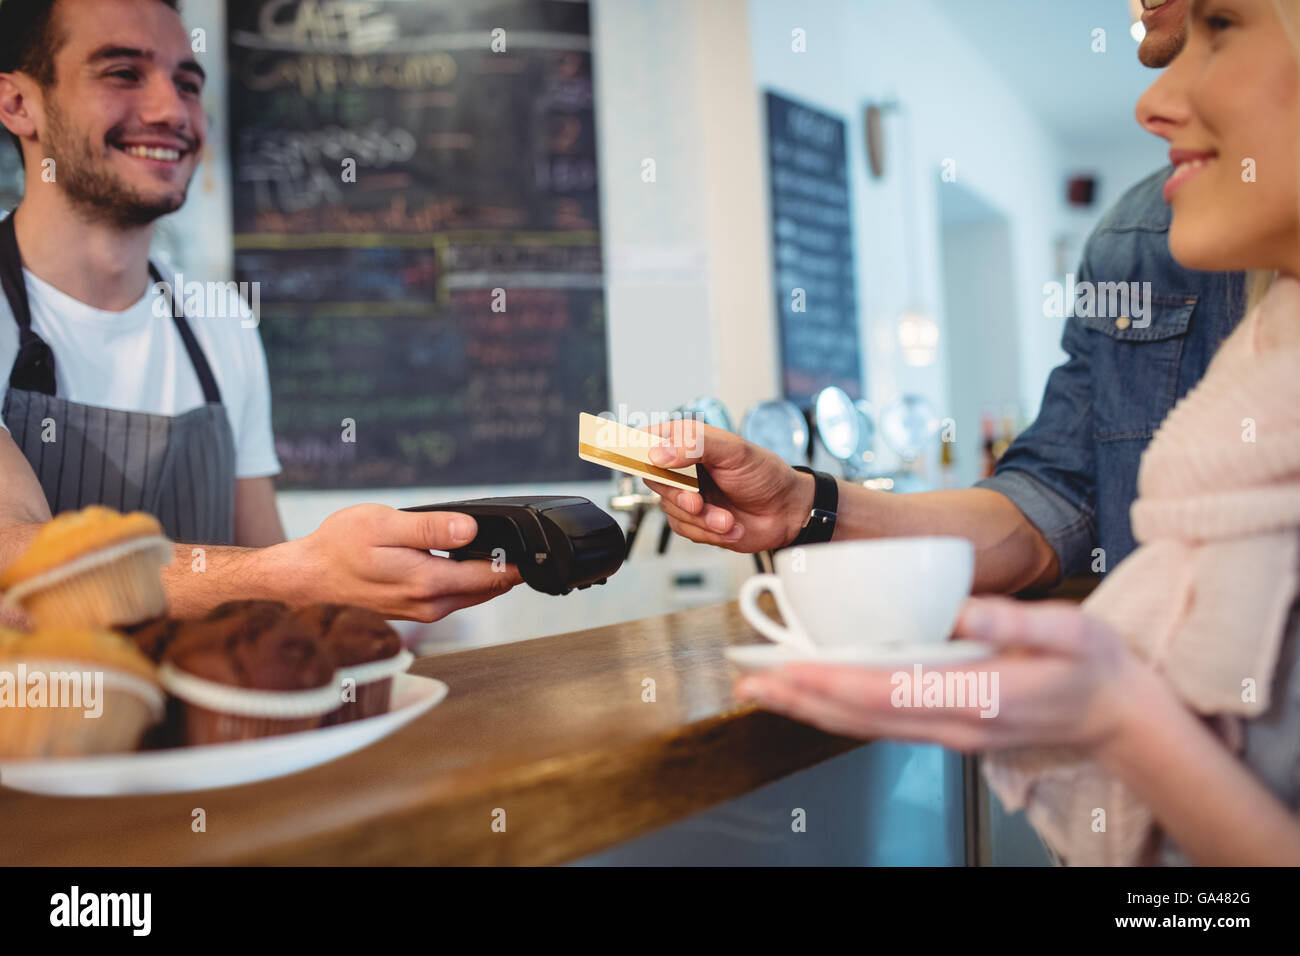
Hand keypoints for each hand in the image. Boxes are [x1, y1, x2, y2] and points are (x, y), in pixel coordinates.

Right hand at [280, 503, 522, 621]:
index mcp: (428, 583)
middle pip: (489, 589)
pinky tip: (465, 561)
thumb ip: (430, 528)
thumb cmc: (338, 548)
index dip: (518, 562)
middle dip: (509, 569)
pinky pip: (454, 598)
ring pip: (473, 595)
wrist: (304, 579)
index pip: (492, 577)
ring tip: (501, 549)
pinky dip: (467, 581)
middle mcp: (430, 605)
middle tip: (526, 544)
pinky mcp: (414, 612)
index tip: (536, 547)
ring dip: (489, 576)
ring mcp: (422, 612)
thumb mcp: (383, 524)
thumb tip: (470, 530)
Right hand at [642, 419, 814, 552]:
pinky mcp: (694, 521)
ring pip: (670, 509)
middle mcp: (682, 467)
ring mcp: (686, 494)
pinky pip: (684, 529)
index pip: (647, 439)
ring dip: (702, 519)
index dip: (633, 448)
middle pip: (653, 479)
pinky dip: (708, 532)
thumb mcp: (734, 450)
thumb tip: (658, 453)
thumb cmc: (764, 474)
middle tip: (699, 501)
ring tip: (728, 518)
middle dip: (680, 496)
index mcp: (687, 441)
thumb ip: (695, 444)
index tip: (630, 458)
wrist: (786, 511)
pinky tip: (730, 526)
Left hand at [734, 597, 1152, 754]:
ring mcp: (949, 731)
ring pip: (865, 725)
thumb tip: (963, 607)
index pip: (892, 692)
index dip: (836, 682)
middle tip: (750, 682)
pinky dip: (839, 710)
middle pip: (864, 716)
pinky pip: (881, 723)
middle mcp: (956, 723)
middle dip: (803, 699)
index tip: (791, 671)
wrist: (1121, 718)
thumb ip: (1018, 619)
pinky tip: (813, 696)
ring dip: (811, 708)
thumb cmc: (1096, 669)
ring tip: (763, 689)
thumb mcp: (1075, 631)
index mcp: (982, 696)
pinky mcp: (946, 726)